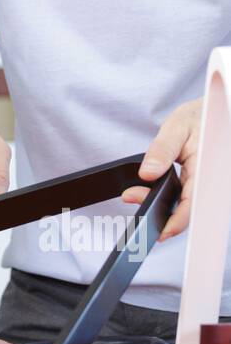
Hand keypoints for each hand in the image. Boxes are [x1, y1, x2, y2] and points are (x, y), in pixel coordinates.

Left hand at [120, 98, 201, 240]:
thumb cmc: (199, 117)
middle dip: (160, 213)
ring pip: (186, 206)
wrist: (213, 112)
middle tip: (130, 197)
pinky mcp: (201, 185)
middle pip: (187, 210)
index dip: (177, 222)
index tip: (160, 232)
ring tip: (136, 193)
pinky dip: (170, 200)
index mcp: (208, 170)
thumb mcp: (177, 127)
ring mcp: (207, 185)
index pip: (193, 205)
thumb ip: (162, 150)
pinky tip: (151, 193)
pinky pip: (187, 199)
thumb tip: (147, 174)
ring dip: (163, 206)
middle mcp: (210, 183)